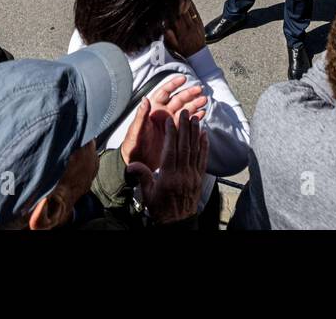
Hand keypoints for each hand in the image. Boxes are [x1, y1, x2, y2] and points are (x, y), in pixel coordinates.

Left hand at [120, 76, 207, 168]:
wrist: (138, 160)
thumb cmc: (134, 143)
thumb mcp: (137, 128)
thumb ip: (141, 114)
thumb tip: (145, 99)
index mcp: (153, 109)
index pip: (164, 92)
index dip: (173, 84)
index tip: (183, 79)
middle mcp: (163, 113)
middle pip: (178, 100)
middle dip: (189, 94)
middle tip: (199, 90)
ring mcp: (170, 123)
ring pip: (185, 110)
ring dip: (194, 104)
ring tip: (204, 100)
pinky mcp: (176, 133)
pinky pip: (187, 123)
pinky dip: (195, 119)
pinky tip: (202, 114)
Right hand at [128, 109, 208, 224]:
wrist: (178, 223)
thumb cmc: (161, 208)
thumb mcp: (148, 193)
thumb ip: (142, 176)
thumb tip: (131, 164)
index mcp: (168, 176)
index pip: (170, 150)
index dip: (171, 134)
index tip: (170, 120)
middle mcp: (182, 174)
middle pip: (184, 146)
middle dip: (185, 128)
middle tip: (185, 112)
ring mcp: (193, 175)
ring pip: (195, 150)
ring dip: (195, 133)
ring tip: (195, 118)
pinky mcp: (199, 178)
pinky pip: (203, 159)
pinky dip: (204, 146)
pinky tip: (204, 135)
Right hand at [163, 0, 206, 58]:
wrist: (197, 54)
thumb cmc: (183, 50)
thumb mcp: (172, 45)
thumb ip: (167, 34)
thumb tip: (163, 24)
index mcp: (180, 31)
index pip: (175, 15)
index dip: (171, 6)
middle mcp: (188, 25)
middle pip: (182, 10)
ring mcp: (194, 23)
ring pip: (188, 9)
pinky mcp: (199, 22)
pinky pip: (195, 11)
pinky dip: (191, 4)